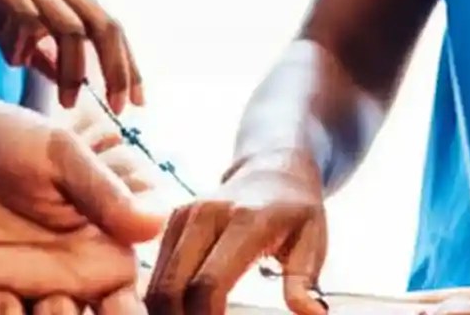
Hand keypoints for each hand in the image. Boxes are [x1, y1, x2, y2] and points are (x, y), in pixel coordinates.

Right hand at [0, 0, 141, 111]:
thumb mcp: (15, 34)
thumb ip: (44, 54)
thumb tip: (71, 84)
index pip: (111, 26)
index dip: (128, 64)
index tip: (135, 103)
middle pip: (103, 23)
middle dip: (116, 69)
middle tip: (115, 107)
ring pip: (70, 24)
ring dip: (73, 69)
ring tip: (65, 99)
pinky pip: (25, 15)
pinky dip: (26, 45)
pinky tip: (13, 60)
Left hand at [0, 99, 166, 314]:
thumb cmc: (14, 136)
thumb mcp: (63, 155)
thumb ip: (104, 191)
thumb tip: (154, 225)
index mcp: (106, 242)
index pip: (134, 292)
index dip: (132, 310)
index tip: (120, 302)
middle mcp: (75, 272)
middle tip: (65, 302)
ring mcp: (31, 284)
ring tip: (49, 302)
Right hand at [145, 150, 327, 314]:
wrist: (272, 170)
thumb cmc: (295, 209)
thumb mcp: (313, 240)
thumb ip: (305, 280)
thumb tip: (314, 314)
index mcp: (245, 221)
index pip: (209, 283)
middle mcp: (206, 215)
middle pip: (172, 286)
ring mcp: (184, 216)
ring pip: (158, 281)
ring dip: (167, 312)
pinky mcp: (172, 221)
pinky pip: (156, 270)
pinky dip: (162, 298)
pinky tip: (182, 311)